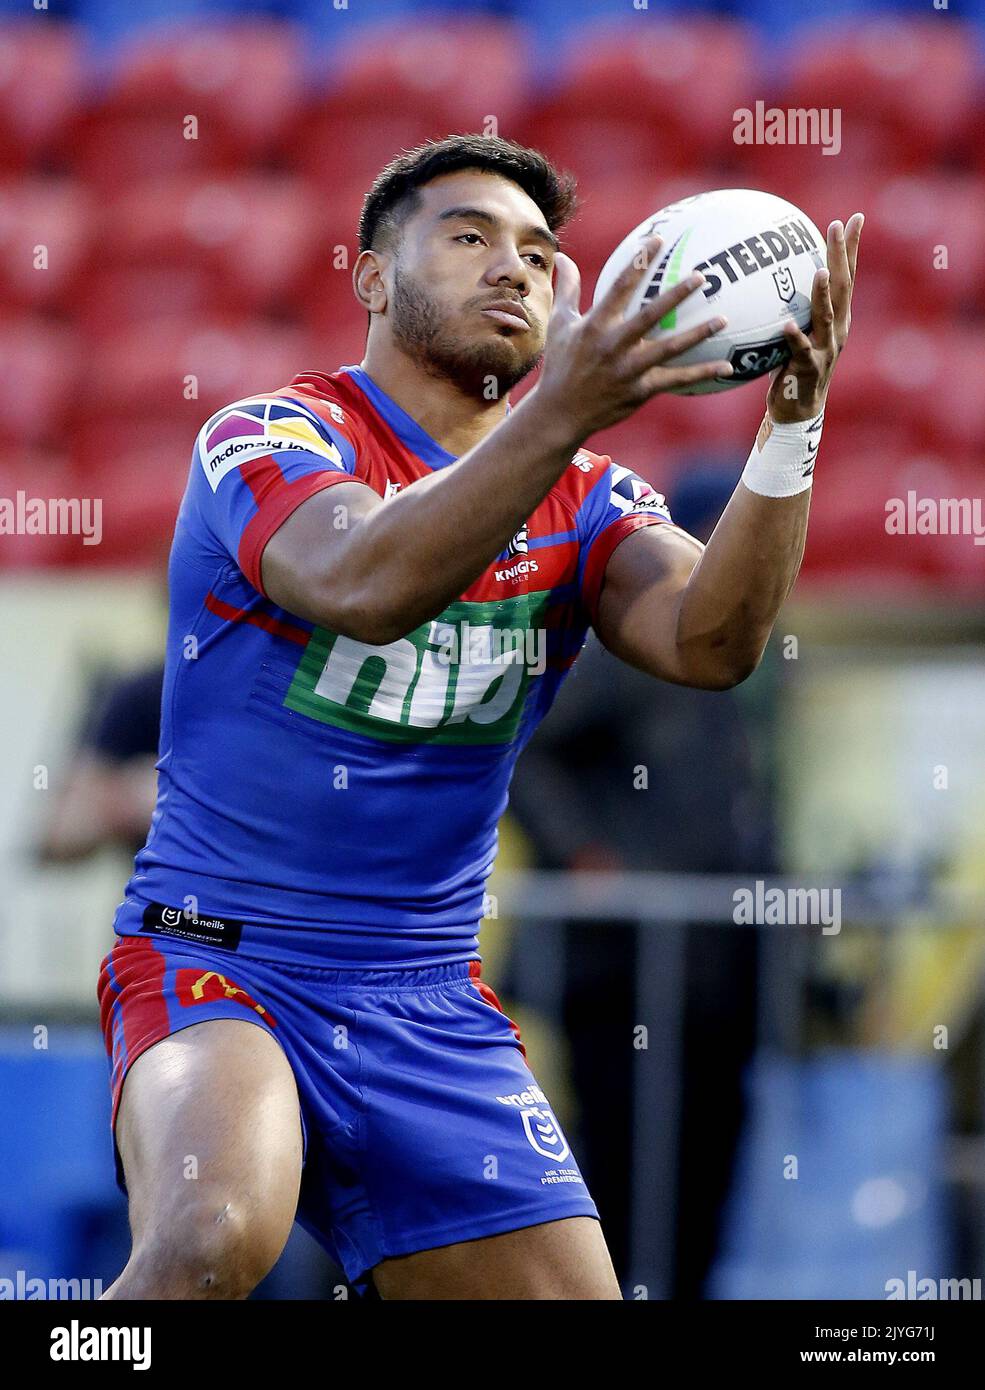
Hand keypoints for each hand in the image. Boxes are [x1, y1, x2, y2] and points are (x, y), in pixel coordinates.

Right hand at [536, 235, 732, 440]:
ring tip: (723, 318)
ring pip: (669, 349)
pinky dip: (702, 373)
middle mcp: (612, 346)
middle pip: (649, 316)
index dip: (639, 262)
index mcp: (595, 325)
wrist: (560, 413)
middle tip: (701, 277)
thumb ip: (568, 288)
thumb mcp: (560, 324)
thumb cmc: (561, 365)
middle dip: (675, 295)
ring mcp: (628, 370)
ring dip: (698, 333)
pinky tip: (727, 366)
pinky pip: (676, 380)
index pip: (620, 287)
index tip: (658, 240)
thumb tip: (564, 255)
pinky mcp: (640, 391)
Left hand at [767, 213, 862, 423]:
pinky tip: (785, 326)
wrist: (799, 410)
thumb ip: (792, 306)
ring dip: (823, 294)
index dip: (851, 248)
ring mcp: (826, 349)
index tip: (854, 218)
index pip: (846, 276)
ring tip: (820, 270)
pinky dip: (795, 338)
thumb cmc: (792, 367)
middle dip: (842, 255)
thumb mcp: (796, 331)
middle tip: (838, 226)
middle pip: (842, 287)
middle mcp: (838, 329)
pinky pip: (801, 351)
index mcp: (837, 318)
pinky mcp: (810, 369)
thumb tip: (771, 276)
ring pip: (826, 316)